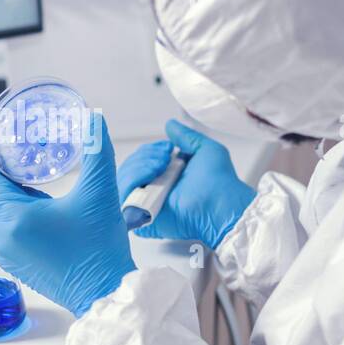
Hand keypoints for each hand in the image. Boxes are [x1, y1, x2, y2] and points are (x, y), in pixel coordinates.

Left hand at [0, 115, 136, 317]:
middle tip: (10, 153)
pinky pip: (1, 231)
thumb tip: (94, 119)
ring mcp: (6, 254)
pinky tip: (33, 207)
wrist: (106, 294)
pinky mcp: (15, 264)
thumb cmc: (100, 251)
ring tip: (25, 180)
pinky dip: (9, 214)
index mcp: (14, 218)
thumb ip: (97, 151)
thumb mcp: (100, 193)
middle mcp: (2, 237)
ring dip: (3, 195)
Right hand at [117, 119, 256, 248]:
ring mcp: (146, 206)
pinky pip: (122, 200)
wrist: (221, 204)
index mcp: (164, 178)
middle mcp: (153, 191)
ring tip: (161, 166)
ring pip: (122, 182)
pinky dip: (131, 183)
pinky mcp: (141, 220)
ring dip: (138, 166)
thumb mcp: (204, 149)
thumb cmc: (220, 181)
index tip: (167, 148)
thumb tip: (170, 124)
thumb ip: (186, 136)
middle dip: (143, 156)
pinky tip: (152, 177)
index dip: (147, 151)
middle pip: (128, 169)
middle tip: (164, 157)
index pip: (139, 162)